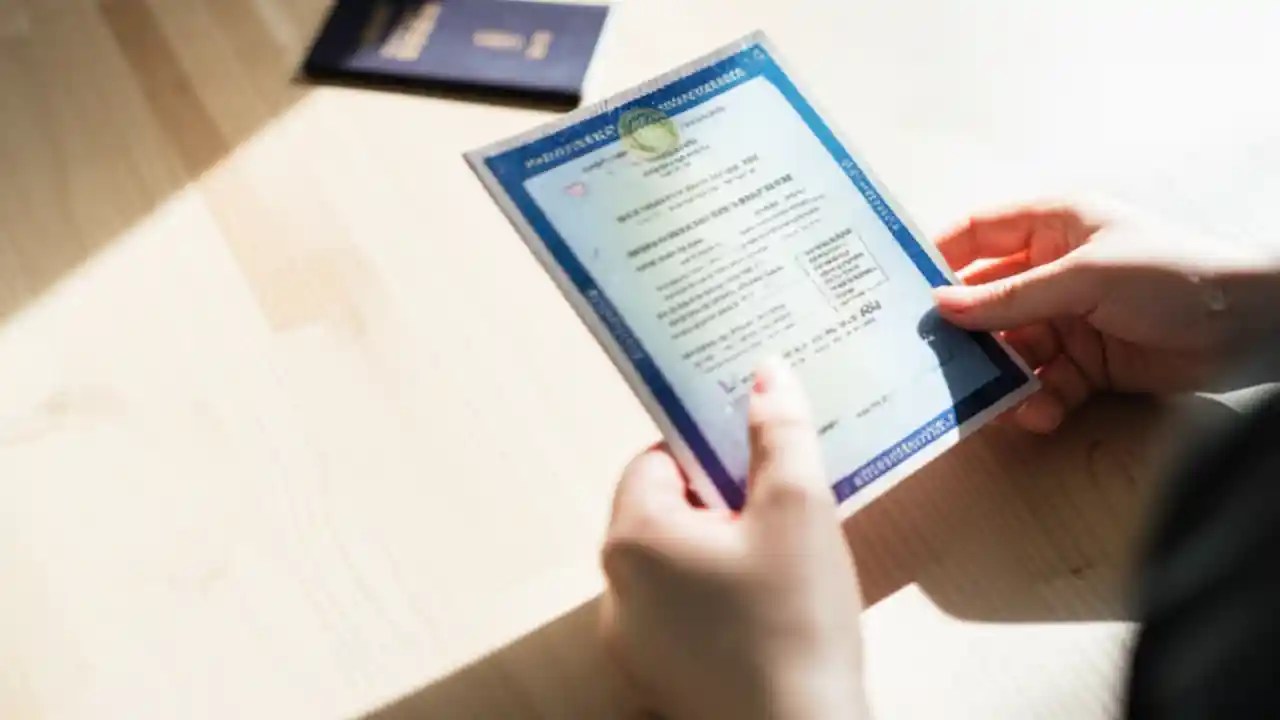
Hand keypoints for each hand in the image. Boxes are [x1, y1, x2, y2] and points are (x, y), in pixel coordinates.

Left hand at [600, 359, 867, 719]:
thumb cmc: (795, 622)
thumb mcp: (798, 510)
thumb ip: (778, 432)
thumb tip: (765, 370)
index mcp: (632, 536)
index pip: (660, 459)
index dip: (714, 455)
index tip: (762, 467)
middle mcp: (615, 587)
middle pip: (666, 510)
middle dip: (724, 503)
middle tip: (781, 517)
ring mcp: (631, 639)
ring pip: (677, 562)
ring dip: (723, 550)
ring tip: (782, 566)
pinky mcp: (657, 675)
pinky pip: (682, 610)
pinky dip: (718, 599)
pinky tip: (769, 612)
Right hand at [932, 200, 1279, 432]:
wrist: (1252, 327)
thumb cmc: (1174, 274)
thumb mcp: (1085, 277)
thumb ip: (1010, 297)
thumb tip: (941, 306)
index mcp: (1051, 226)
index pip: (975, 235)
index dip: (935, 258)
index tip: (897, 291)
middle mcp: (1051, 270)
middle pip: (985, 302)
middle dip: (963, 334)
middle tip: (928, 362)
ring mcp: (1067, 319)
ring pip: (1009, 350)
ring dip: (1000, 377)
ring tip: (990, 401)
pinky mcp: (1085, 364)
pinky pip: (1042, 383)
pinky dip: (1036, 401)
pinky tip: (1037, 413)